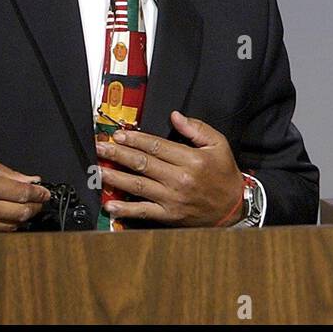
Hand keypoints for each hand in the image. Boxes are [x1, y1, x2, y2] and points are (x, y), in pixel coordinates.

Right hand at [0, 153, 50, 232]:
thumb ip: (9, 174)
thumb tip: (31, 181)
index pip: (23, 194)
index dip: (39, 194)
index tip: (45, 193)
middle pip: (21, 213)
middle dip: (35, 207)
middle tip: (38, 201)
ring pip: (11, 227)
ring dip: (22, 218)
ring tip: (23, 208)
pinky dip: (6, 226)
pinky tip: (6, 217)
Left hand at [95, 110, 244, 226]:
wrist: (233, 208)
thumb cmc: (225, 175)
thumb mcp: (219, 144)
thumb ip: (196, 128)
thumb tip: (175, 116)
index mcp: (191, 159)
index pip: (156, 146)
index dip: (135, 139)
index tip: (119, 135)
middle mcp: (179, 179)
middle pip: (142, 163)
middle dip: (118, 154)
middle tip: (101, 147)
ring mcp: (172, 199)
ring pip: (138, 186)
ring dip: (115, 177)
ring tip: (99, 170)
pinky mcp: (168, 215)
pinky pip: (143, 212)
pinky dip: (125, 209)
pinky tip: (110, 204)